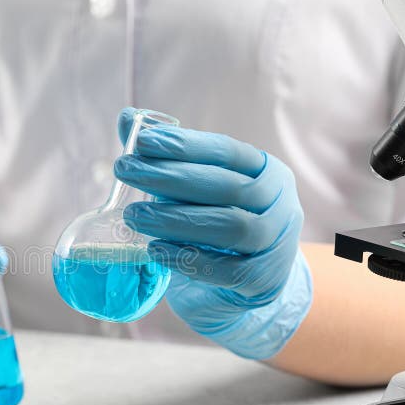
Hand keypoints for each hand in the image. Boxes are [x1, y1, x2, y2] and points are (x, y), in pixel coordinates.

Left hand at [114, 107, 311, 358]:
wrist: (245, 285)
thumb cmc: (216, 227)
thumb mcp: (196, 191)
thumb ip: (166, 159)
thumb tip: (127, 119)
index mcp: (266, 172)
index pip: (227, 151)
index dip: (185, 145)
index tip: (141, 141)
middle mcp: (280, 203)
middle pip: (226, 186)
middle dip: (170, 177)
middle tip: (125, 171)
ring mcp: (277, 243)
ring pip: (230, 226)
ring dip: (176, 220)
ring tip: (133, 215)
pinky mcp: (264, 281)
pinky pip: (228, 270)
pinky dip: (188, 259)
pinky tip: (155, 250)